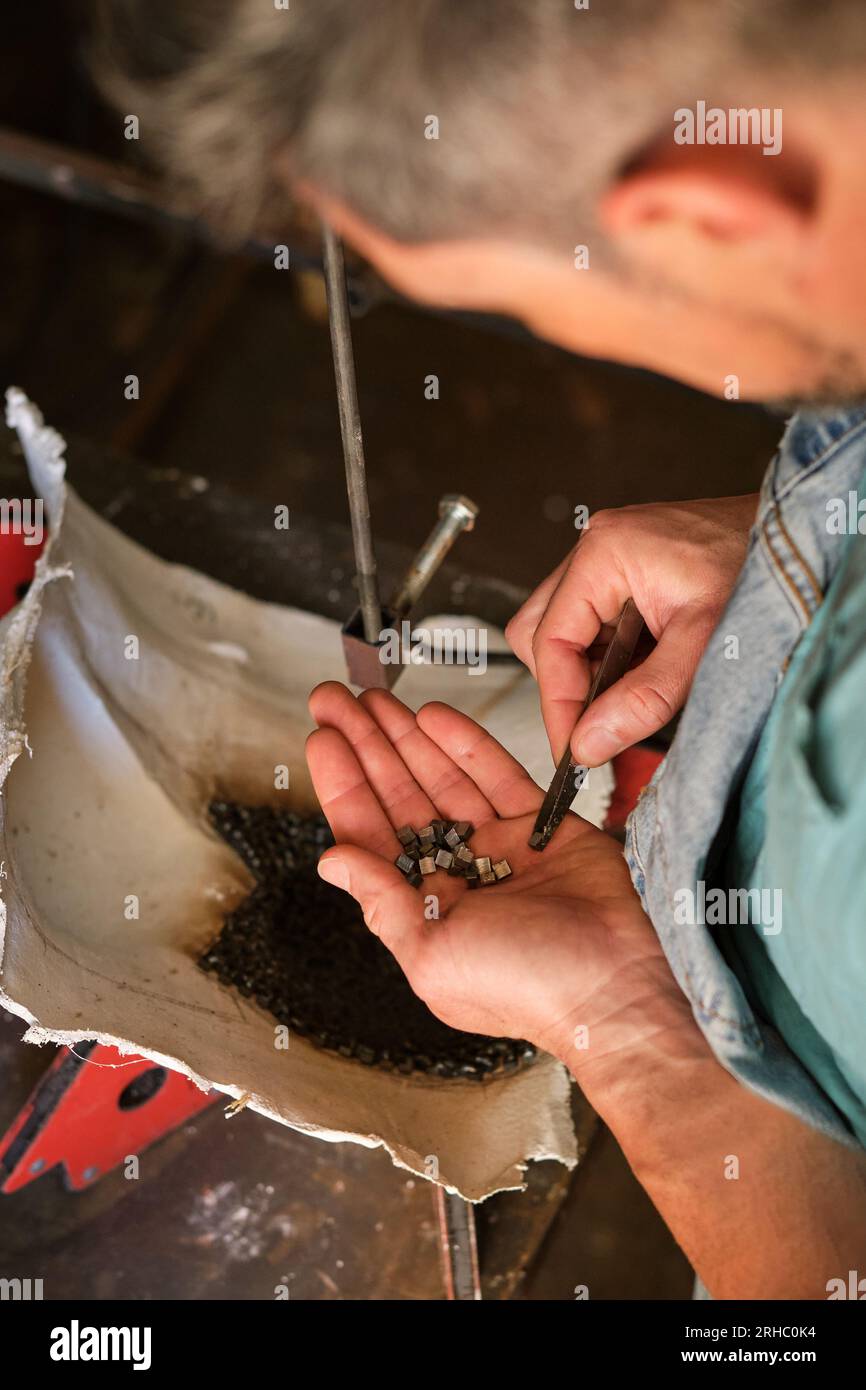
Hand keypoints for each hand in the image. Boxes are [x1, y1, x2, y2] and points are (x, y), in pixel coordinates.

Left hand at [305, 682, 690, 1081]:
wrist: (617, 983)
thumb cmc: (525, 987)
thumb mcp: (430, 954)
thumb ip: (381, 903)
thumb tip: (331, 860)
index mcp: (424, 909)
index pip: (370, 835)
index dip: (344, 784)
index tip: (321, 739)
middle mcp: (458, 875)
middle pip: (400, 798)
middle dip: (366, 747)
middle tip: (334, 701)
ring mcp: (500, 848)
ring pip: (443, 779)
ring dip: (407, 738)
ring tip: (374, 699)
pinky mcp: (544, 828)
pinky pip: (497, 774)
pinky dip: (464, 744)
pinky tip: (433, 717)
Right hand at [506, 494, 757, 763]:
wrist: (801, 539)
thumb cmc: (760, 570)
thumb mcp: (704, 644)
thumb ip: (644, 698)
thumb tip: (590, 741)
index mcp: (604, 553)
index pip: (549, 643)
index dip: (559, 705)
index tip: (575, 749)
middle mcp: (597, 547)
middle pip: (541, 633)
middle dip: (567, 685)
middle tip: (602, 724)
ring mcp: (609, 557)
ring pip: (562, 630)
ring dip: (589, 671)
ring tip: (635, 691)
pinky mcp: (626, 571)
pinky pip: (593, 622)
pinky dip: (611, 657)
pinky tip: (648, 667)